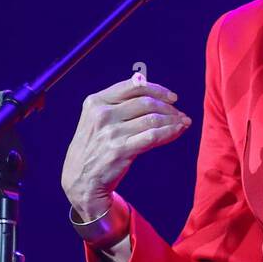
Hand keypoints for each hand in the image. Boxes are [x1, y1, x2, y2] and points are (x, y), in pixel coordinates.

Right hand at [61, 72, 191, 218]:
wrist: (80, 180)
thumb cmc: (93, 147)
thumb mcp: (95, 118)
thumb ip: (117, 101)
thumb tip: (143, 81)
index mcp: (96, 101)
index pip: (133, 87)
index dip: (157, 89)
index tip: (172, 97)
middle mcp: (102, 115)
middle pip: (146, 103)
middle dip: (168, 107)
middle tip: (179, 113)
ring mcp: (111, 133)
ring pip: (152, 119)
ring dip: (173, 120)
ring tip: (183, 122)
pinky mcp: (121, 150)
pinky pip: (153, 136)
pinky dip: (170, 132)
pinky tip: (177, 132)